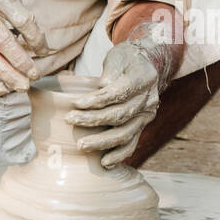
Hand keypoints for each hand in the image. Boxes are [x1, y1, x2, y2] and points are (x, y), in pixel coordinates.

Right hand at [0, 0, 48, 94]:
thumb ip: (20, 14)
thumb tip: (40, 45)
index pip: (22, 20)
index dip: (36, 39)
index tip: (44, 51)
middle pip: (3, 42)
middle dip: (22, 62)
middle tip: (35, 75)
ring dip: (7, 75)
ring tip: (22, 86)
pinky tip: (2, 89)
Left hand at [67, 36, 173, 167]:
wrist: (150, 65)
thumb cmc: (128, 60)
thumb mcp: (118, 57)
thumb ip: (109, 72)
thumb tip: (97, 90)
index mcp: (142, 79)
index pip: (117, 93)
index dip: (96, 100)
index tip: (76, 103)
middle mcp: (148, 100)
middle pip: (119, 115)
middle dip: (93, 120)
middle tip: (70, 120)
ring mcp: (147, 115)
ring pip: (125, 133)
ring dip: (102, 142)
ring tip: (82, 146)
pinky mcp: (142, 125)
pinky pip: (132, 143)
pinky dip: (119, 155)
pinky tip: (105, 163)